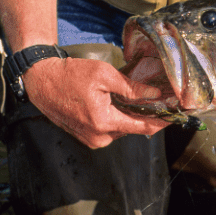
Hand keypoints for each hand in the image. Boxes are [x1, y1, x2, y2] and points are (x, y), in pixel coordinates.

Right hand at [23, 57, 169, 148]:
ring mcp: (90, 139)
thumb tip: (154, 95)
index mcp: (104, 122)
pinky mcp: (84, 137)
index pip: (142, 127)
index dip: (161, 122)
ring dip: (128, 117)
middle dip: (144, 116)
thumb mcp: (105, 75)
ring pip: (120, 129)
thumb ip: (132, 88)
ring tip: (135, 100)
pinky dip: (116, 119)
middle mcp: (98, 137)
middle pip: (132, 128)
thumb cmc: (70, 74)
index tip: (175, 117)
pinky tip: (117, 105)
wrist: (41, 80)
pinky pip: (108, 130)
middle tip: (158, 101)